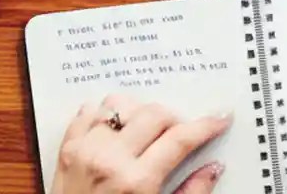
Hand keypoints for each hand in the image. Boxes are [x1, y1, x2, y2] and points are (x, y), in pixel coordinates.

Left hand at [53, 93, 231, 193]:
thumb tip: (213, 169)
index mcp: (136, 182)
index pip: (180, 138)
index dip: (206, 125)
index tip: (219, 119)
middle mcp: (109, 159)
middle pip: (155, 113)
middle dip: (175, 119)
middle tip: (180, 134)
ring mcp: (84, 150)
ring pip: (121, 103)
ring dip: (139, 113)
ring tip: (145, 132)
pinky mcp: (66, 148)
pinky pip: (89, 111)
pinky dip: (105, 115)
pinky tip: (116, 131)